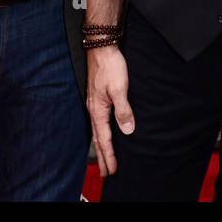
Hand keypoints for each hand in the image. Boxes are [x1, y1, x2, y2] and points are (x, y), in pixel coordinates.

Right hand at [86, 44, 133, 176]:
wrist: (102, 48)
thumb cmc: (111, 67)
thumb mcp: (120, 88)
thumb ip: (123, 110)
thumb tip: (127, 131)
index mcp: (97, 110)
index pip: (104, 139)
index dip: (109, 155)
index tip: (113, 170)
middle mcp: (93, 110)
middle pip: (98, 139)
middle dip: (102, 157)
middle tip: (106, 173)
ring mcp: (94, 104)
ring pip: (97, 131)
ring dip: (101, 146)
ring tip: (104, 159)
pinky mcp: (97, 98)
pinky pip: (99, 122)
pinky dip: (101, 133)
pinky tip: (104, 133)